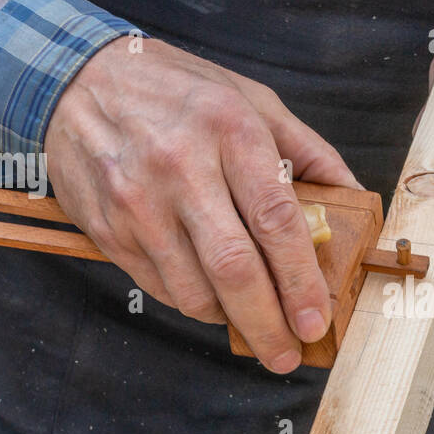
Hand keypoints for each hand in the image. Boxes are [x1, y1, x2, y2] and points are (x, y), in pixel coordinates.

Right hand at [44, 38, 360, 372]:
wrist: (77, 80)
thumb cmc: (179, 92)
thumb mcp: (253, 100)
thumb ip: (310, 152)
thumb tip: (356, 199)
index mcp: (230, 131)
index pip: (276, 222)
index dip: (301, 281)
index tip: (317, 320)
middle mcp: (181, 168)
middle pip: (234, 268)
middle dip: (268, 324)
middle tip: (287, 354)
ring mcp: (139, 202)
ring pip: (193, 290)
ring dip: (230, 320)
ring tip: (253, 325)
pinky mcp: (110, 229)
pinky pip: (160, 288)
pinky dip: (194, 303)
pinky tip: (212, 298)